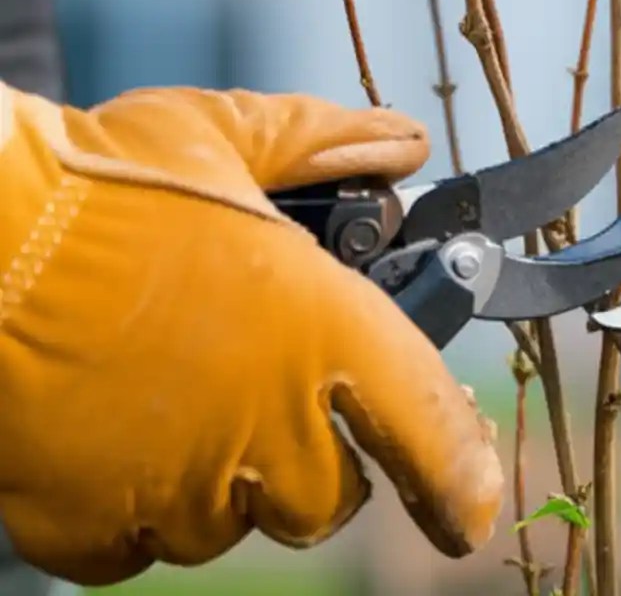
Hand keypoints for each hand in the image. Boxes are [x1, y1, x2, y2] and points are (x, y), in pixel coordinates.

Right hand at [0, 83, 502, 584]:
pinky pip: (146, 545)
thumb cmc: (96, 184)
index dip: (459, 481)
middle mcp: (268, 426)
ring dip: (225, 480)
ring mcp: (180, 488)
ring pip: (238, 524)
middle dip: (314, 459)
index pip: (429, 432)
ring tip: (172, 395)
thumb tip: (402, 142)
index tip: (468, 509)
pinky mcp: (94, 528)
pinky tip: (114, 433)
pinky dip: (140, 505)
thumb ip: (328, 142)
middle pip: (330, 498)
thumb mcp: (225, 133)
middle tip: (266, 395)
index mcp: (322, 331)